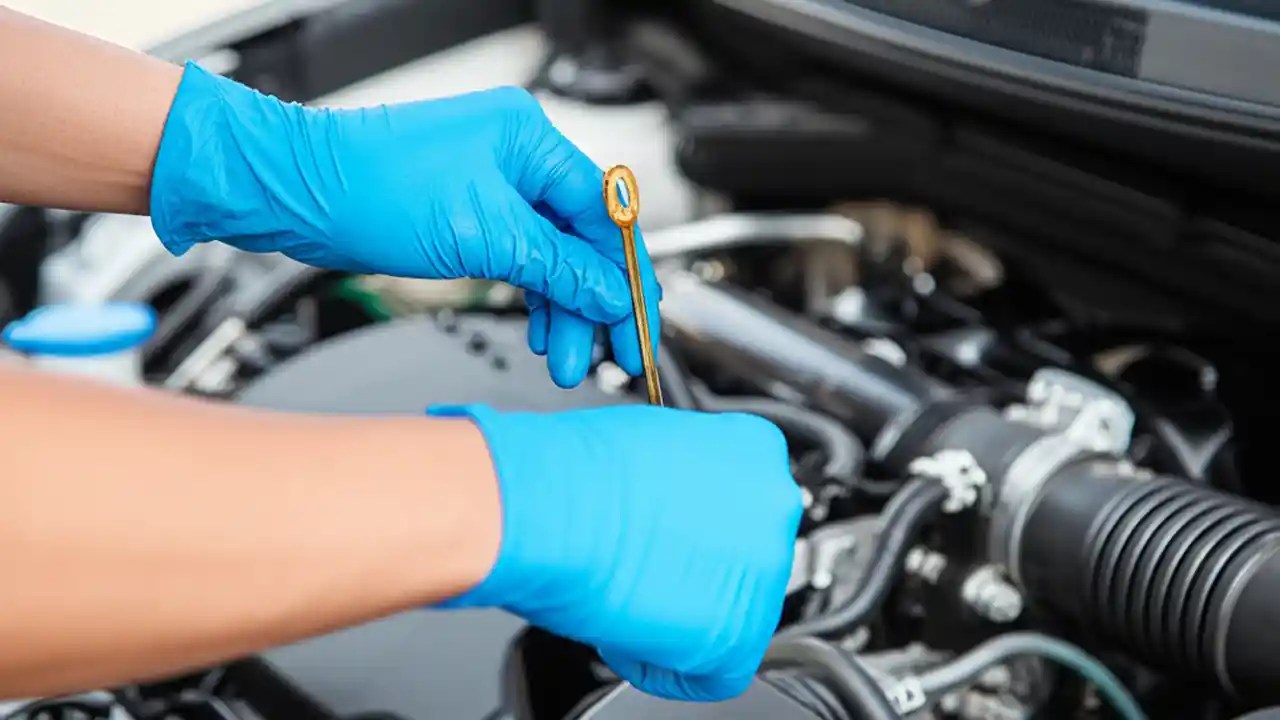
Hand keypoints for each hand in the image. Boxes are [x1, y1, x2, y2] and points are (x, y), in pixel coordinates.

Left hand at [149, 62, 658, 387]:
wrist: (295, 192)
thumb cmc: (369, 187)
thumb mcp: (484, 235)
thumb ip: (557, 267)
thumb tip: (608, 291)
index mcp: (530, 139)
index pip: (605, 213)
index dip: (626, 275)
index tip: (636, 323)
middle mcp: (518, 155)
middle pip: (581, 238)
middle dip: (591, 302)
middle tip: (602, 353)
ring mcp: (493, 182)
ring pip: (552, 254)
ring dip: (561, 307)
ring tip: (564, 356)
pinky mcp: (471, 210)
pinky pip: (521, 255)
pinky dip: (533, 293)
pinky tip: (539, 327)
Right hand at [429, 404, 802, 702]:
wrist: (557, 512)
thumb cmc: (578, 472)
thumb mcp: (648, 444)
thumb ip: (682, 474)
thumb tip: (671, 501)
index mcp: (757, 448)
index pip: (743, 499)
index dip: (695, 522)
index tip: (666, 529)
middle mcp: (776, 504)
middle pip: (745, 554)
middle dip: (695, 565)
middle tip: (645, 564)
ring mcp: (767, 571)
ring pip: (732, 610)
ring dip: (682, 611)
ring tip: (626, 590)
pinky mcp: (741, 635)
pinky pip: (714, 670)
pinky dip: (666, 664)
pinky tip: (626, 630)